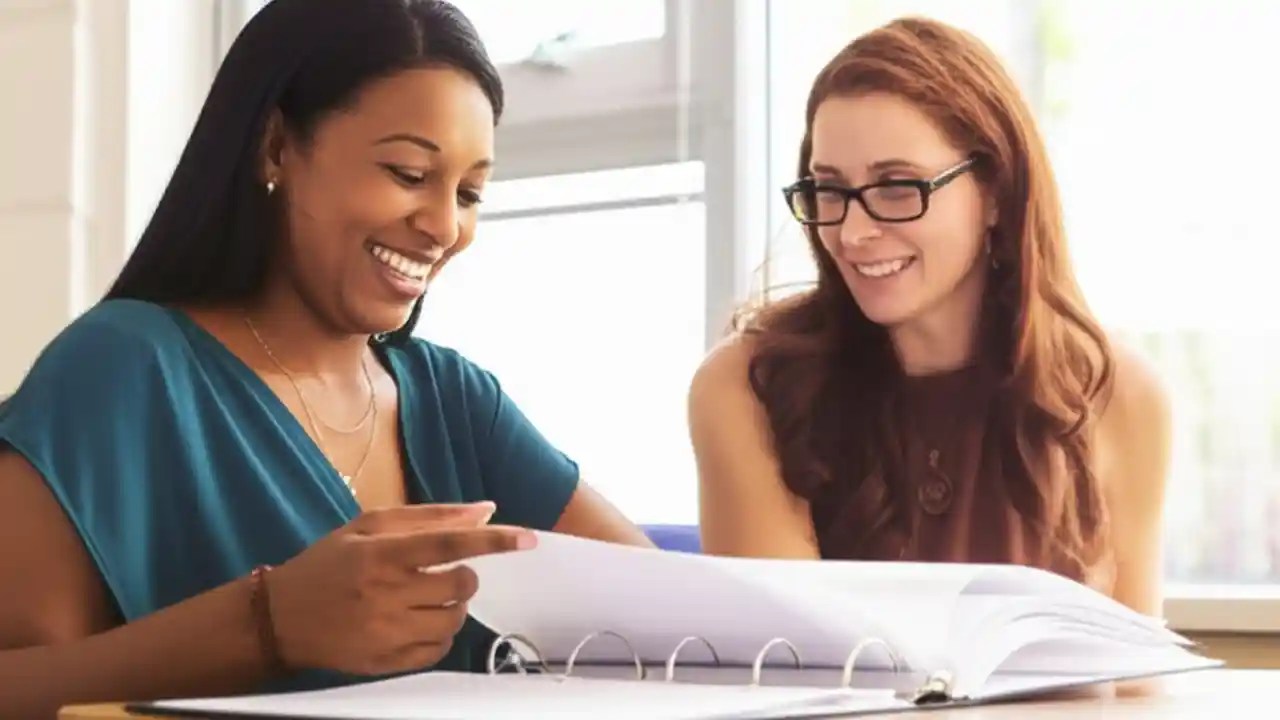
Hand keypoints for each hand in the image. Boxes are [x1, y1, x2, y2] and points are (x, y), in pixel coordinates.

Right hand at [265, 502, 534, 675]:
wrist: (280, 619)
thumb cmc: (329, 564)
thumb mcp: (369, 527)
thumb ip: (429, 517)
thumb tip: (486, 511)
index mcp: (380, 553)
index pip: (448, 544)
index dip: (492, 542)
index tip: (527, 538)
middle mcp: (384, 594)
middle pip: (459, 585)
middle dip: (464, 577)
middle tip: (443, 573)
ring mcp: (385, 633)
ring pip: (454, 619)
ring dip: (454, 606)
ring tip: (428, 597)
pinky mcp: (385, 663)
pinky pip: (439, 650)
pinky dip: (440, 634)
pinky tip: (417, 621)